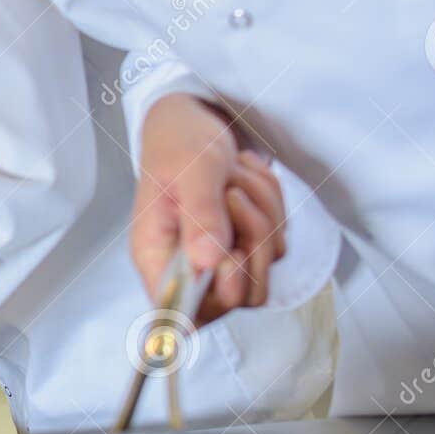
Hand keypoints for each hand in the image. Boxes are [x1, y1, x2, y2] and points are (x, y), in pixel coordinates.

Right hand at [132, 94, 287, 323]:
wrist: (194, 122)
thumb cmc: (180, 143)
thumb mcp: (191, 170)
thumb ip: (201, 215)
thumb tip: (208, 262)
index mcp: (156, 257)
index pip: (180, 311)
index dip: (213, 294)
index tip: (228, 253)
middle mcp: (187, 267)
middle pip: (237, 296)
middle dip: (251, 242)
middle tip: (234, 196)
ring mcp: (219, 257)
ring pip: (263, 266)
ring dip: (264, 216)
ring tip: (235, 177)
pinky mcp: (245, 244)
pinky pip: (278, 242)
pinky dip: (272, 205)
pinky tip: (245, 178)